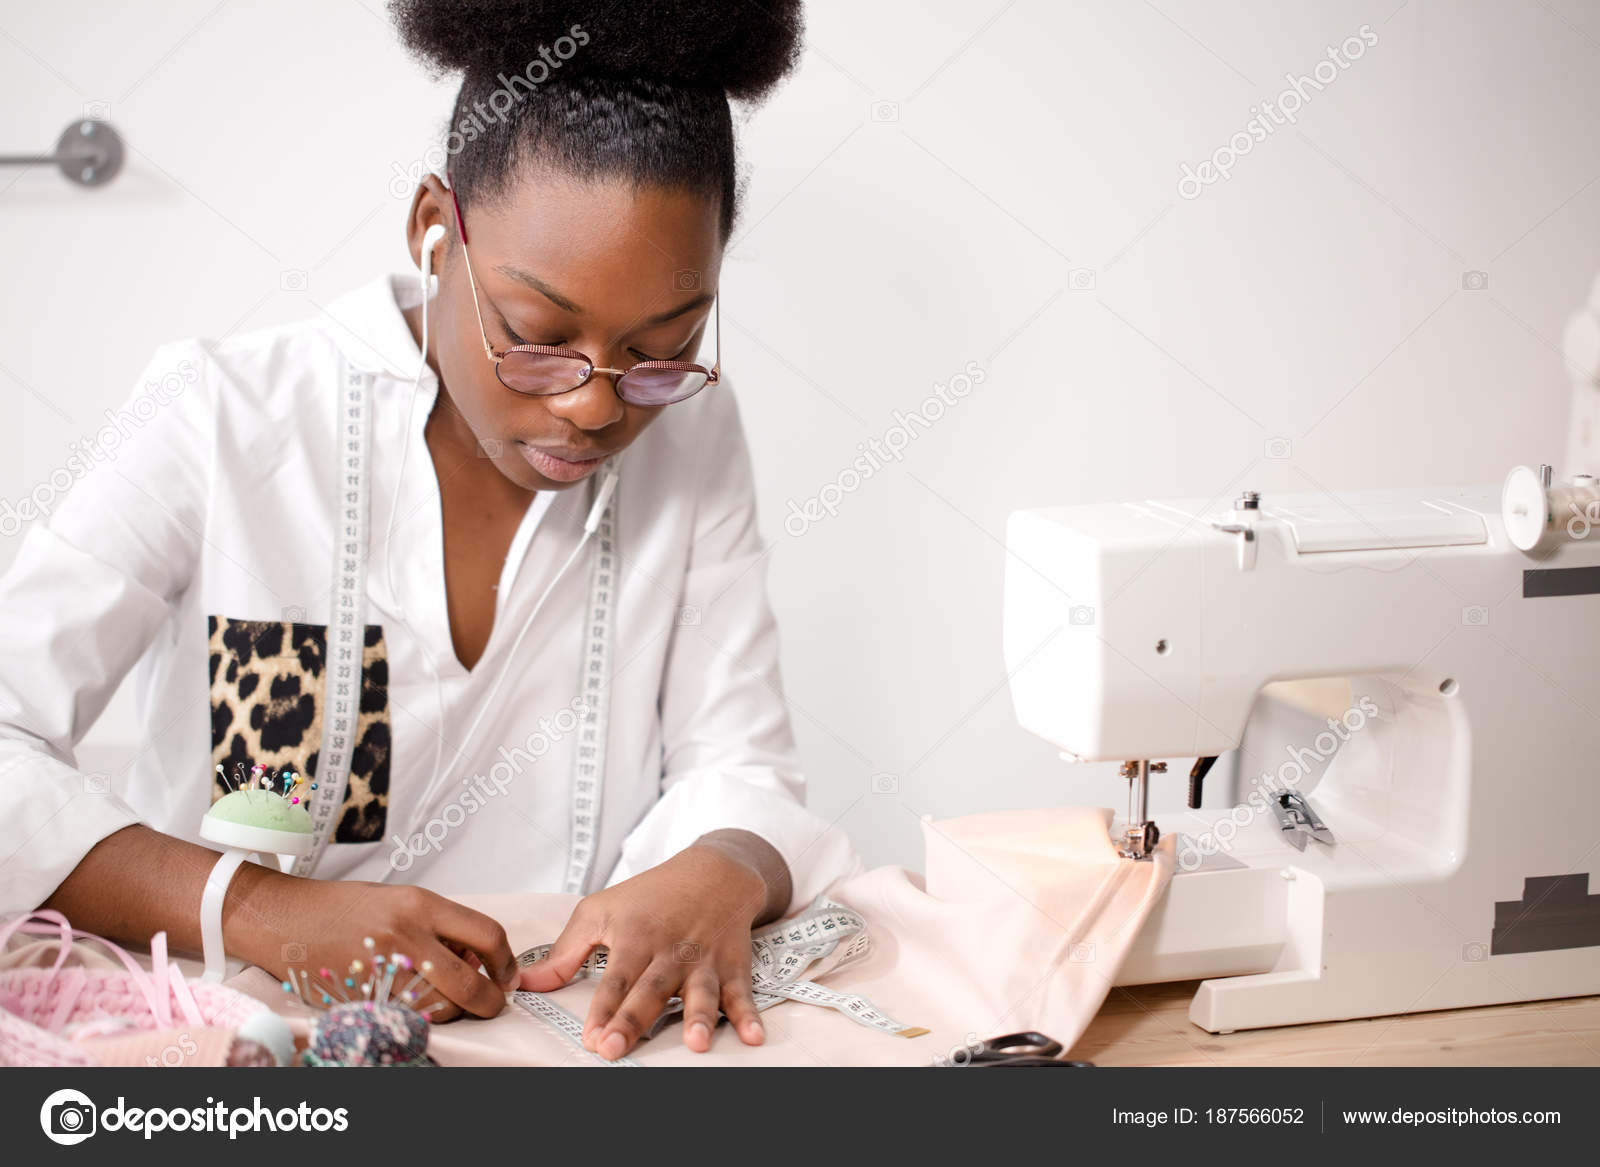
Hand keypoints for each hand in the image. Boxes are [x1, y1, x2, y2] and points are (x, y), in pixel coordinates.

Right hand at [227, 870, 517, 1022]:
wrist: (287, 919)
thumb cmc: (345, 909)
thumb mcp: (403, 901)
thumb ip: (442, 927)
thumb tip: (479, 958)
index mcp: (421, 905)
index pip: (487, 934)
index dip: (505, 962)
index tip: (507, 976)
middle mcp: (406, 935)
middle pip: (470, 983)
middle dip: (490, 1001)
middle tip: (492, 1003)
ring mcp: (382, 970)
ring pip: (440, 1008)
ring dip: (452, 1012)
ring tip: (442, 999)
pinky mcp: (362, 997)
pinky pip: (406, 1018)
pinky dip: (418, 1018)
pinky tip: (410, 1004)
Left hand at [518, 832, 789, 1059]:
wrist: (714, 871)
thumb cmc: (651, 896)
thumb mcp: (601, 910)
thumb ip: (565, 951)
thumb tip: (526, 982)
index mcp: (636, 937)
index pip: (616, 978)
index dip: (603, 1009)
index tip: (591, 1037)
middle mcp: (671, 950)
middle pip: (651, 989)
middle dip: (634, 1020)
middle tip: (616, 1048)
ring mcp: (704, 960)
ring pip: (701, 992)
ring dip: (699, 1017)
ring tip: (696, 1043)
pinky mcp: (733, 966)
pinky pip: (742, 993)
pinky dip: (750, 1015)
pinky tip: (754, 1037)